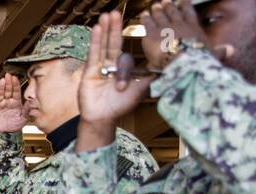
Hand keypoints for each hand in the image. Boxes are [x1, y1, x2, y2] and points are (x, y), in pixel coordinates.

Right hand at [0, 74, 28, 133]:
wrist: (5, 133)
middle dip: (8, 83)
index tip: (15, 78)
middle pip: (8, 90)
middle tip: (8, 75)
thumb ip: (27, 110)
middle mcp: (8, 101)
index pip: (16, 91)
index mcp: (16, 102)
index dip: (16, 85)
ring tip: (2, 81)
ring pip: (0, 94)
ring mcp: (0, 104)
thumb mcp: (24, 118)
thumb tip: (31, 102)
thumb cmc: (15, 125)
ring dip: (1, 87)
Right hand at [76, 11, 154, 137]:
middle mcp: (111, 67)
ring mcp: (100, 68)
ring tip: (107, 15)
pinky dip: (96, 41)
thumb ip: (149, 78)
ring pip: (104, 46)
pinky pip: (94, 54)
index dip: (126, 64)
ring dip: (106, 30)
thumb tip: (165, 67)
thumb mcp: (139, 91)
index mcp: (123, 71)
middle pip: (114, 44)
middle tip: (116, 12)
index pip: (126, 58)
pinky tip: (98, 29)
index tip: (128, 61)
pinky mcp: (90, 71)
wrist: (102, 119)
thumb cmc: (120, 107)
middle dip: (115, 28)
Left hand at [142, 0, 223, 70]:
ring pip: (160, 15)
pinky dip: (146, 18)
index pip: (189, 13)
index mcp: (193, 28)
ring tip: (155, 6)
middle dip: (169, 6)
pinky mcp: (151, 34)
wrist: (182, 63)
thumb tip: (231, 50)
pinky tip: (144, 15)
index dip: (185, 5)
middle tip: (165, 1)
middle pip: (173, 12)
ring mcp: (164, 27)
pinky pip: (148, 24)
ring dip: (157, 10)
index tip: (182, 0)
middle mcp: (179, 24)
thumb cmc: (198, 61)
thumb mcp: (212, 55)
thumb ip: (220, 51)